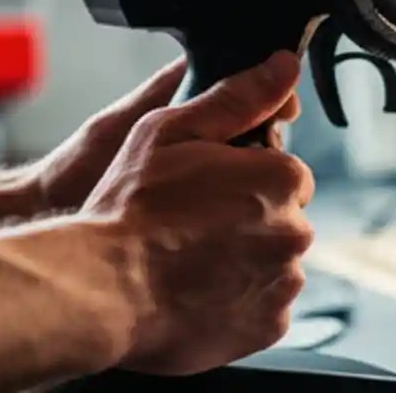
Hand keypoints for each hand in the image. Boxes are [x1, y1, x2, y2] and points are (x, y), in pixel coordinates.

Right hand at [84, 51, 314, 374]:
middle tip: (194, 226)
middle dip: (248, 220)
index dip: (247, 178)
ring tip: (191, 261)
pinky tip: (198, 293)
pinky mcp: (266, 329)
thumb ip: (239, 98)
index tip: (210, 189)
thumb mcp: (175, 130)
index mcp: (283, 179)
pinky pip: (263, 309)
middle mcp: (294, 232)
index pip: (286, 173)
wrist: (101, 287)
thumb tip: (284, 67)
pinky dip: (239, 303)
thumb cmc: (131, 207)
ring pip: (274, 265)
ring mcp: (282, 284)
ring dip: (244, 262)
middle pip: (282, 219)